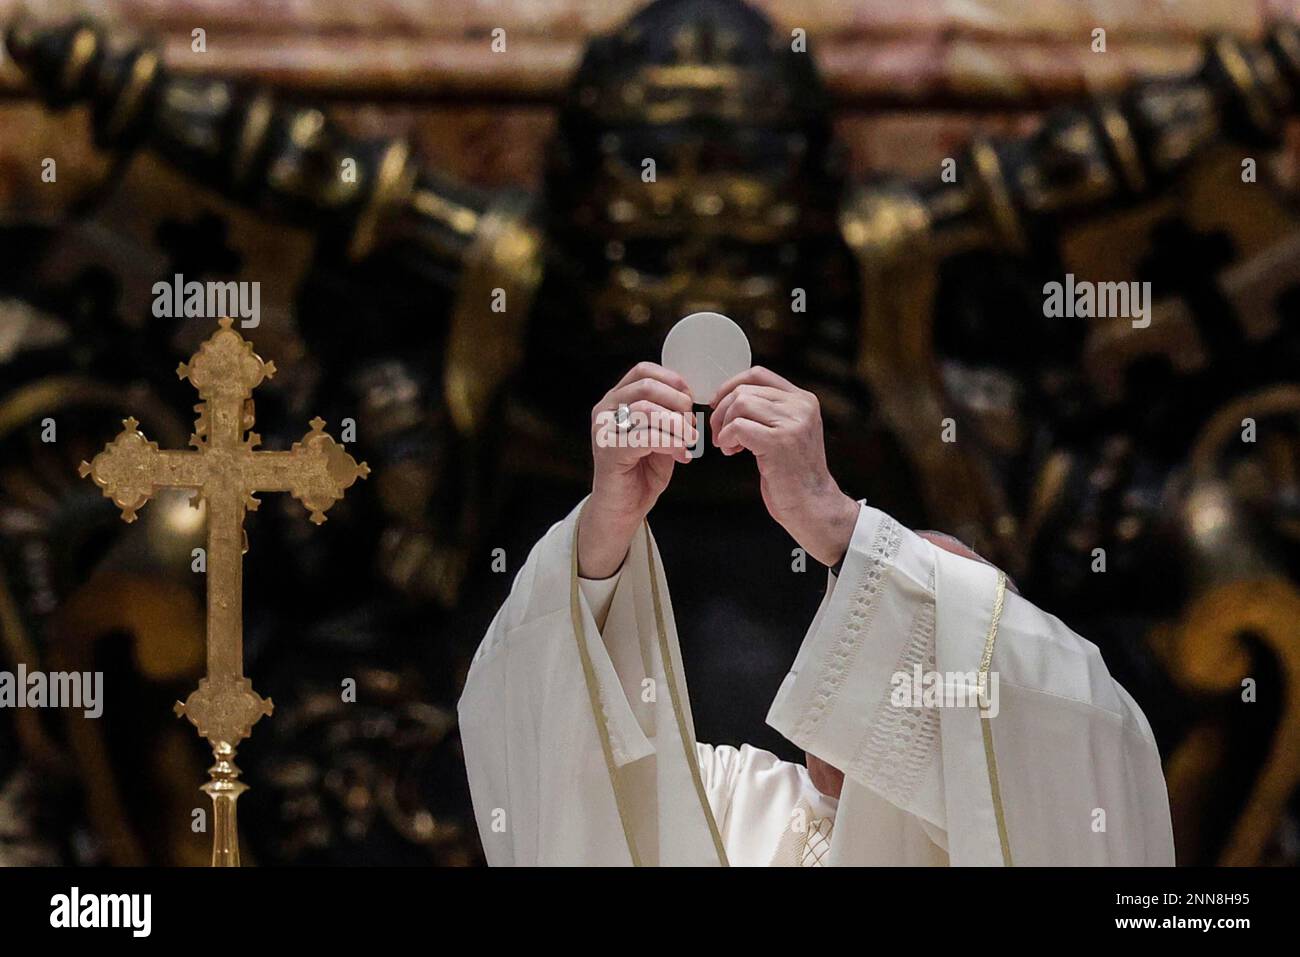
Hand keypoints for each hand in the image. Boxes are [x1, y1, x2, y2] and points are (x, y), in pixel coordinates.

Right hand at [579, 362, 697, 577]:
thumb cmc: (641, 470)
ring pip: (647, 411)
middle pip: (647, 387)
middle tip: (692, 425)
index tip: (690, 399)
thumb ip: (668, 415)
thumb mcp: (660, 435)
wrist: (622, 508)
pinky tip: (682, 455)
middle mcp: (605, 410)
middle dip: (678, 404)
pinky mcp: (609, 451)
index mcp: (616, 399)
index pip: (643, 371)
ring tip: (689, 441)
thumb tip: (690, 400)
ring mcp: (604, 430)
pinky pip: (645, 437)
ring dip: (677, 425)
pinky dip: (671, 444)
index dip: (672, 381)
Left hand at [709, 366, 858, 566]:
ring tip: (728, 445)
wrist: (812, 504)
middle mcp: (800, 406)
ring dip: (723, 426)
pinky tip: (731, 452)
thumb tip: (730, 397)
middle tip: (719, 434)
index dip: (730, 386)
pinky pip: (738, 427)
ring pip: (739, 404)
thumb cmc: (794, 473)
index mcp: (803, 400)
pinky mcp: (779, 442)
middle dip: (721, 411)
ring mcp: (792, 423)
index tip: (718, 404)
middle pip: (743, 390)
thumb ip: (769, 411)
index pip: (757, 374)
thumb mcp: (788, 431)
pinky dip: (726, 439)